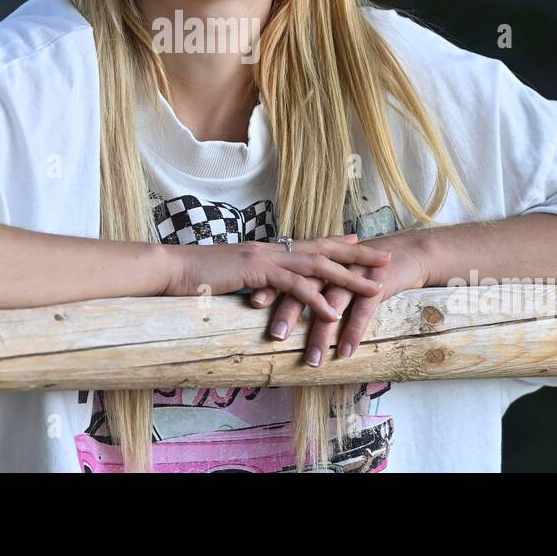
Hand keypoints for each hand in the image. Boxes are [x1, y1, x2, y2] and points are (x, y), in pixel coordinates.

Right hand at [158, 234, 391, 322]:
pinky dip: (315, 298)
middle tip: (386, 259)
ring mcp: (265, 258)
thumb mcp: (229, 278)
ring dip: (349, 278)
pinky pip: (293, 286)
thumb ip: (250, 281)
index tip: (360, 244)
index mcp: (266, 249)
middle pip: (323, 250)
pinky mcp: (255, 271)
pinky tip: (334, 310)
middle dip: (357, 257)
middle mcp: (271, 249)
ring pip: (316, 266)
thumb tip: (261, 291)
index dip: (336, 245)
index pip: (308, 244)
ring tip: (376, 288)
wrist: (170, 269)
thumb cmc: (194, 277)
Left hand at [250, 232, 429, 364]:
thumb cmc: (364, 268)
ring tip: (312, 360)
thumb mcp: (335, 270)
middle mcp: (333, 265)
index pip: (290, 271)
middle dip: (290, 311)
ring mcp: (355, 273)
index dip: (272, 285)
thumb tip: (282, 303)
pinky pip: (363, 311)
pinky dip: (353, 333)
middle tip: (275, 336)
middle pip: (307, 286)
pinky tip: (345, 353)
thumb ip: (312, 282)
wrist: (406, 253)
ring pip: (333, 303)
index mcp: (320, 260)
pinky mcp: (378, 283)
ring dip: (322, 333)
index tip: (253, 303)